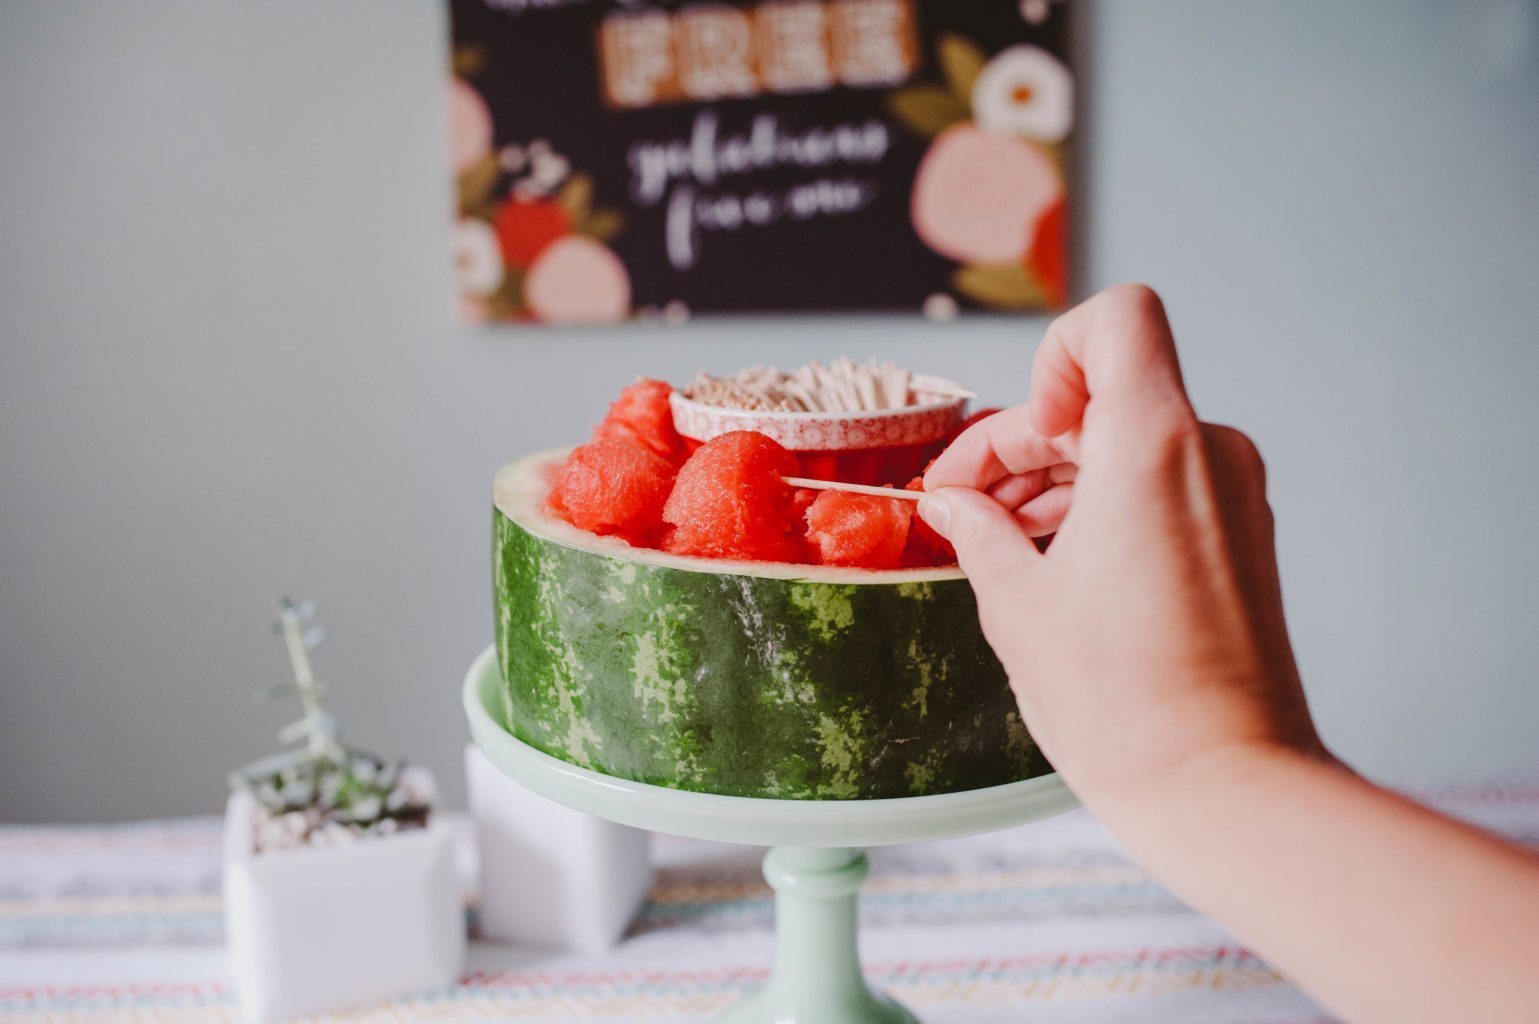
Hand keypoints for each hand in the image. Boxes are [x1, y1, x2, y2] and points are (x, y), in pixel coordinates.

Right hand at [921, 284, 1327, 813]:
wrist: (1222, 785)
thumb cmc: (1125, 702)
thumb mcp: (1019, 604)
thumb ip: (978, 531)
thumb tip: (951, 505)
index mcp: (1153, 445)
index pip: (1117, 320)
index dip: (1052, 358)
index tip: (1022, 436)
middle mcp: (1208, 454)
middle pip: (1103, 394)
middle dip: (1022, 442)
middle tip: (961, 505)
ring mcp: (1233, 498)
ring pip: (1129, 444)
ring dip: (1056, 480)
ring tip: (995, 544)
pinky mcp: (1240, 541)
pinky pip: (1161, 488)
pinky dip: (1101, 507)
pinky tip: (1049, 564)